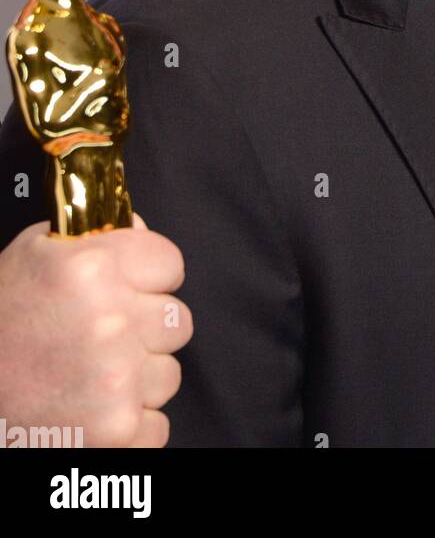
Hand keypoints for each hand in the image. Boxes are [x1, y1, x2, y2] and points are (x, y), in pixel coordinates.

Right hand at [0, 212, 192, 446]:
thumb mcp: (35, 255)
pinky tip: (92, 410)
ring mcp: (117, 377)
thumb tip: (140, 230)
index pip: (169, 263)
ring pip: (168, 373)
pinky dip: (129, 424)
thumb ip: (96, 237)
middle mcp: (112, 320)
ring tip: (91, 376)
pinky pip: (157, 424)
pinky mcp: (116, 428)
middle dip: (146, 329)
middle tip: (105, 339)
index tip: (134, 289)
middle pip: (176, 320)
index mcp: (93, 268)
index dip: (150, 277)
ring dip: (138, 378)